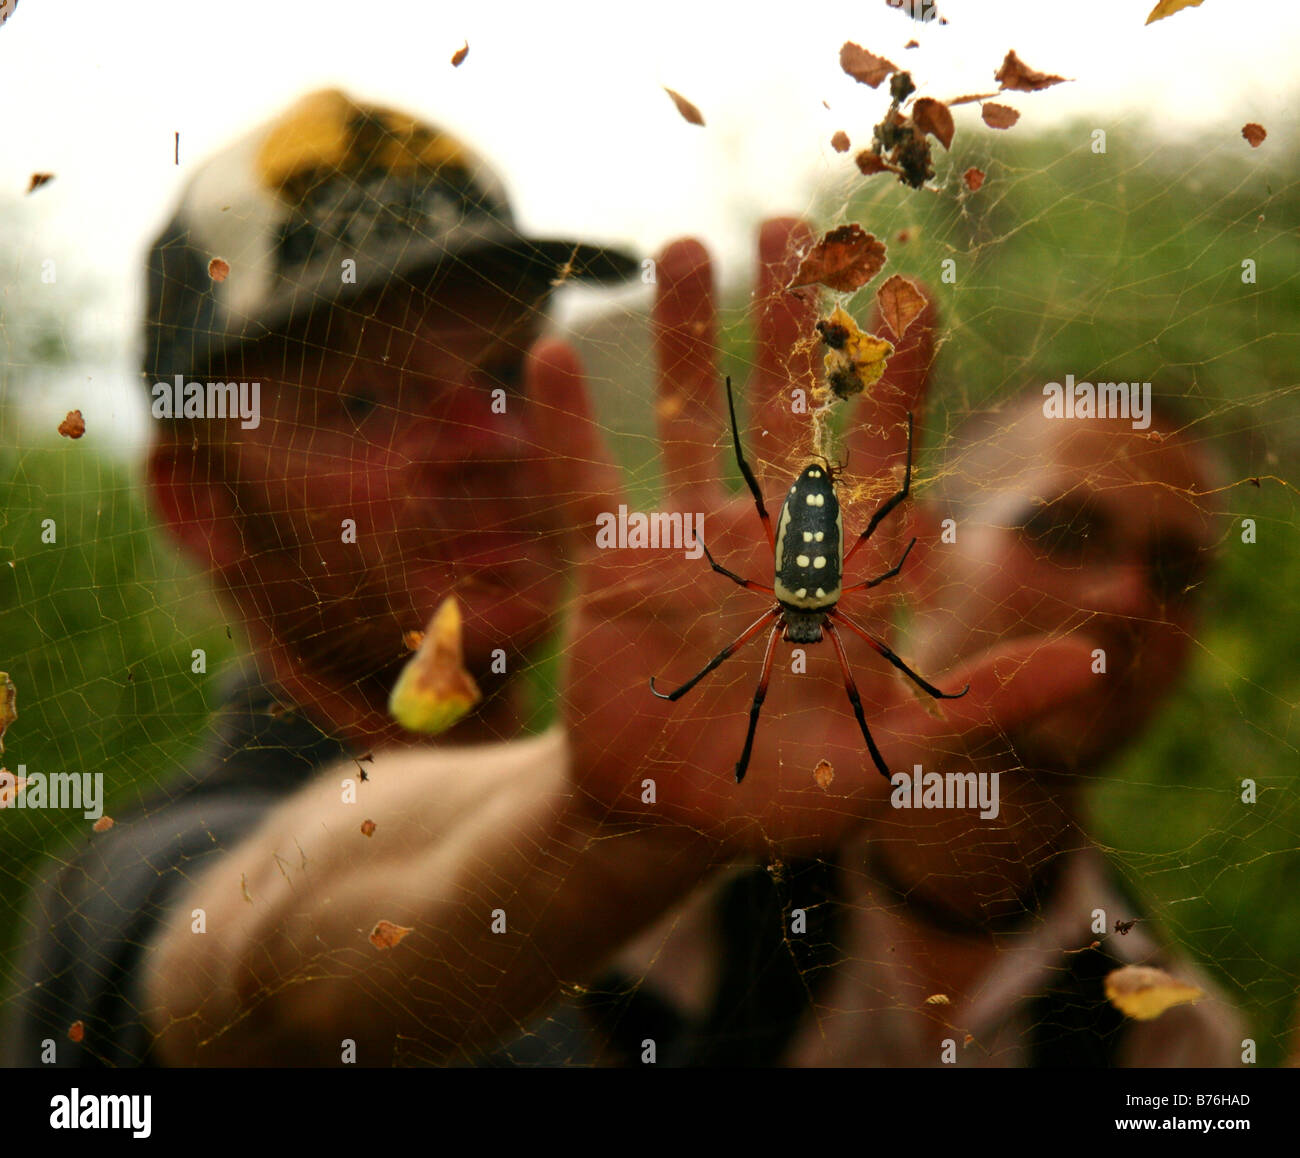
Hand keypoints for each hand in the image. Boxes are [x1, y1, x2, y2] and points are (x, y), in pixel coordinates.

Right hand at [537, 218, 1094, 855]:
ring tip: (683, 248)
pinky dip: (566, 430)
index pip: (877, 457)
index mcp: (837, 571)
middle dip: (789, 323)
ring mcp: (686, 547)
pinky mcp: (612, 571)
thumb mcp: (889, 756)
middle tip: (791, 229)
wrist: (671, 820)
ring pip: (688, 422)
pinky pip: (584, 488)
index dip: (894, 382)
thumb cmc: (791, 795)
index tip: (911, 299)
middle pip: (784, 410)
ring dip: (684, 342)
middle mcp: (766, 537)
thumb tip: (1095, 662)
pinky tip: (550, 357)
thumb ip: (978, 702)